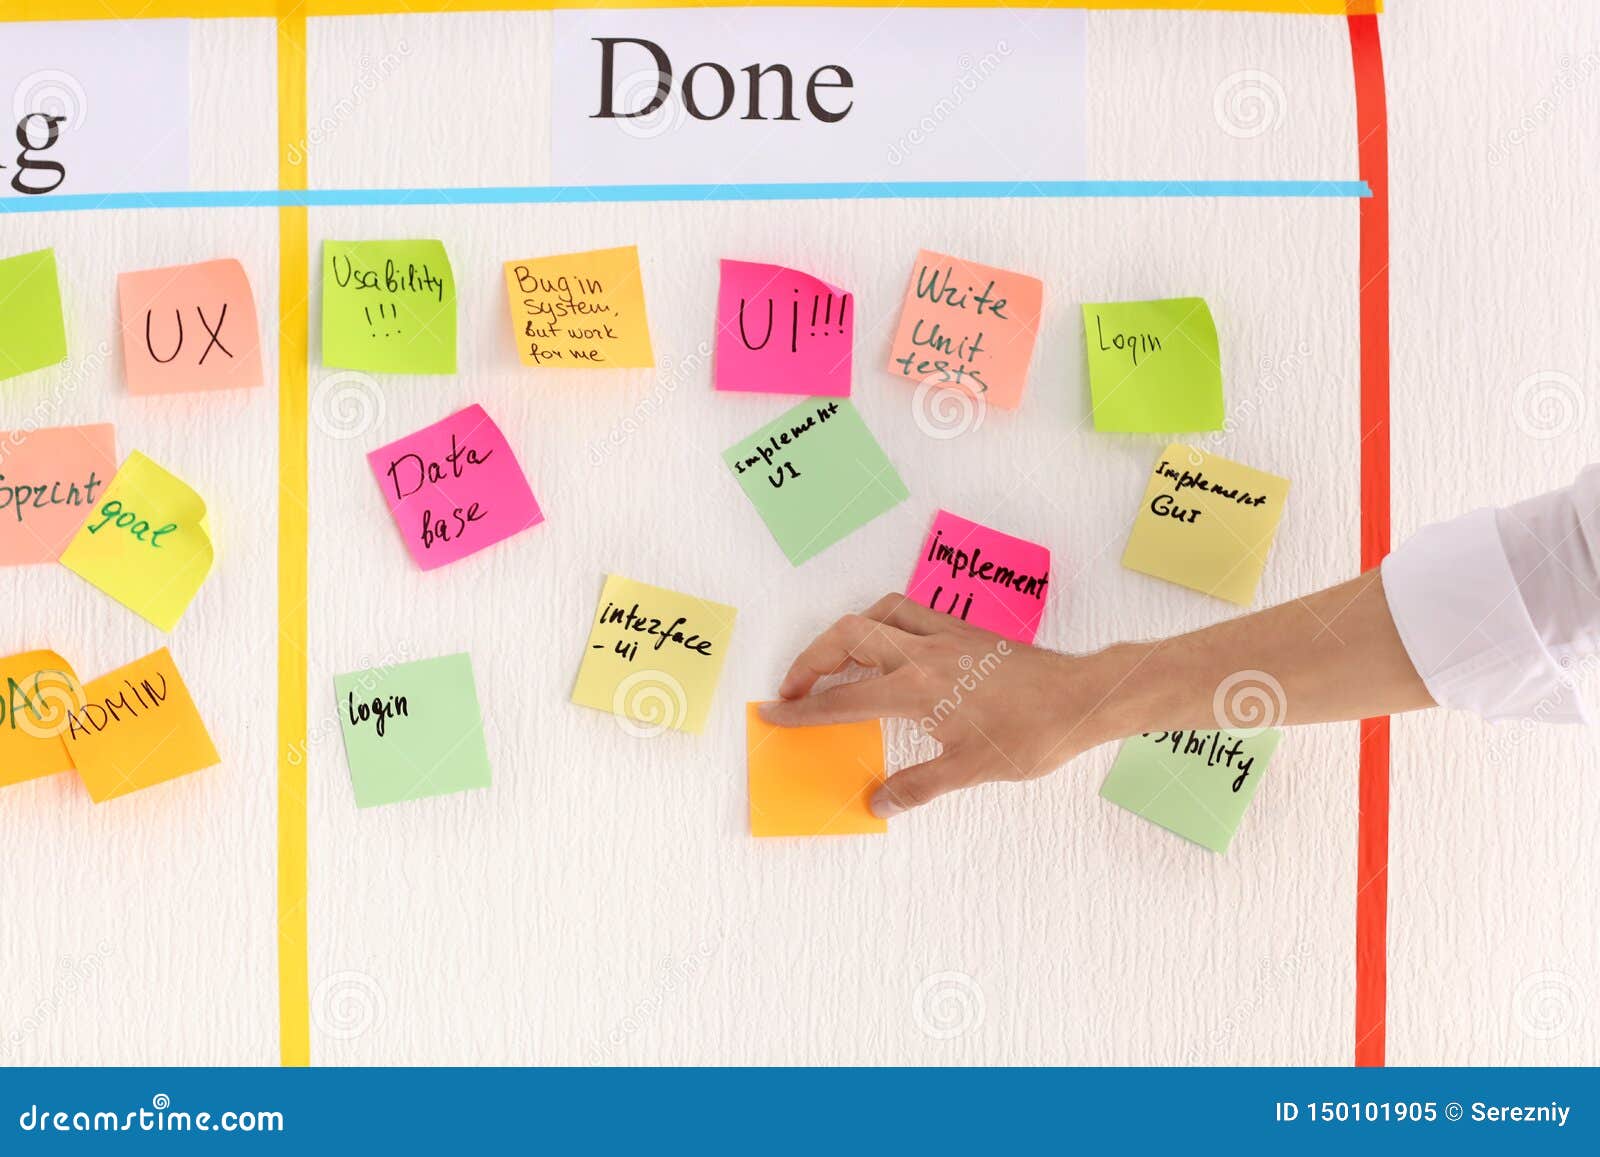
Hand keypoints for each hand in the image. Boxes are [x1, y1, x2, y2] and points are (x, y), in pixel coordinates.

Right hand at [758, 594, 1132, 817]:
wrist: (1082, 696)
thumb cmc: (1032, 734)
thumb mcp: (970, 770)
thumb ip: (917, 786)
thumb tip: (877, 802)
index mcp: (918, 689)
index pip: (843, 699)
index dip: (802, 709)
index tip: (773, 713)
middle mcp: (925, 652)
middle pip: (848, 637)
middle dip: (811, 660)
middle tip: (796, 688)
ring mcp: (946, 635)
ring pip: (878, 612)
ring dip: (847, 632)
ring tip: (837, 660)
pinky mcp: (965, 630)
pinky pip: (910, 612)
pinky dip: (885, 623)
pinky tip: (890, 648)